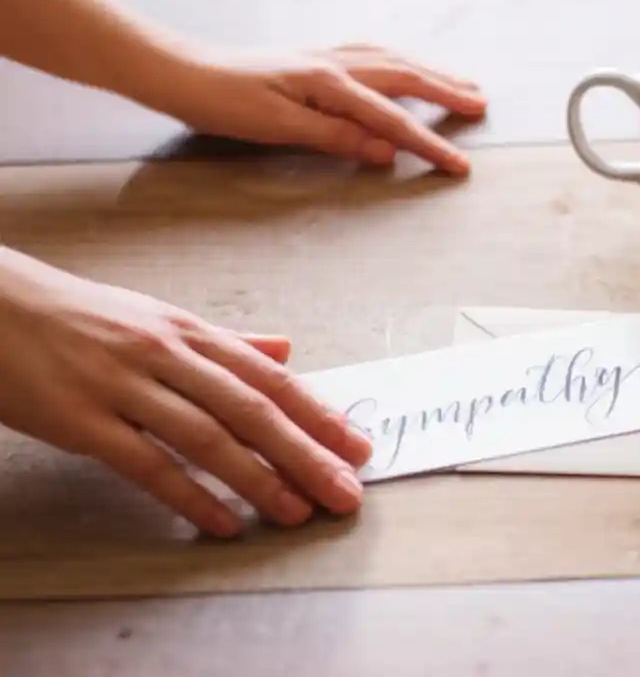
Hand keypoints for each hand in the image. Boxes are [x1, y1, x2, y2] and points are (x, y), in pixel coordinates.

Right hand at [0, 248, 372, 536]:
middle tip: (346, 490)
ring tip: (298, 512)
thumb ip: (226, 341)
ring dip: (258, 478)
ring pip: (206, 436)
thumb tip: (287, 349)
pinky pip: (145, 464)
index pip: (269, 378)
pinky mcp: (81, 419)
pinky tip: (222, 522)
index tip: (358, 447)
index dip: (318, 414)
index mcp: (190, 331)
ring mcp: (123, 386)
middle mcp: (165, 355)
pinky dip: (188, 495)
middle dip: (305, 452)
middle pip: (250, 409)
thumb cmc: (81, 316)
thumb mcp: (159, 318)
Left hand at [157, 44, 486, 174]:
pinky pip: (372, 55)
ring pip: (392, 60)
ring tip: (460, 83)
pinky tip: (403, 66)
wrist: (181, 72)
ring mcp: (325, 57)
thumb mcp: (278, 127)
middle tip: (482, 106)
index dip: (430, 144)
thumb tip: (386, 151)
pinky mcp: (314, 60)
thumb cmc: (222, 102)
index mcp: (329, 82)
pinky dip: (399, 61)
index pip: (393, 119)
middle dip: (447, 93)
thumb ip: (336, 137)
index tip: (459, 166)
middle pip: (405, 76)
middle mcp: (333, 63)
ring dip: (431, 72)